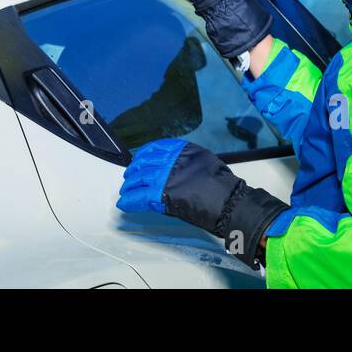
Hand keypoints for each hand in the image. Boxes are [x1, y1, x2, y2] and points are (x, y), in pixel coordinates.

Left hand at [117, 139, 286, 267]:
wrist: (226, 201)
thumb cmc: (220, 184)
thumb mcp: (203, 160)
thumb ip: (186, 160)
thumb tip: (175, 166)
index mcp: (180, 149)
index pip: (154, 148)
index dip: (143, 156)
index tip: (138, 161)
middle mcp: (168, 159)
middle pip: (143, 163)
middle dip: (134, 171)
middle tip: (129, 178)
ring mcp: (162, 176)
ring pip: (137, 179)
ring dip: (130, 186)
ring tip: (126, 191)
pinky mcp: (159, 194)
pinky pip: (138, 196)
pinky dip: (130, 200)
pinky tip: (124, 203)